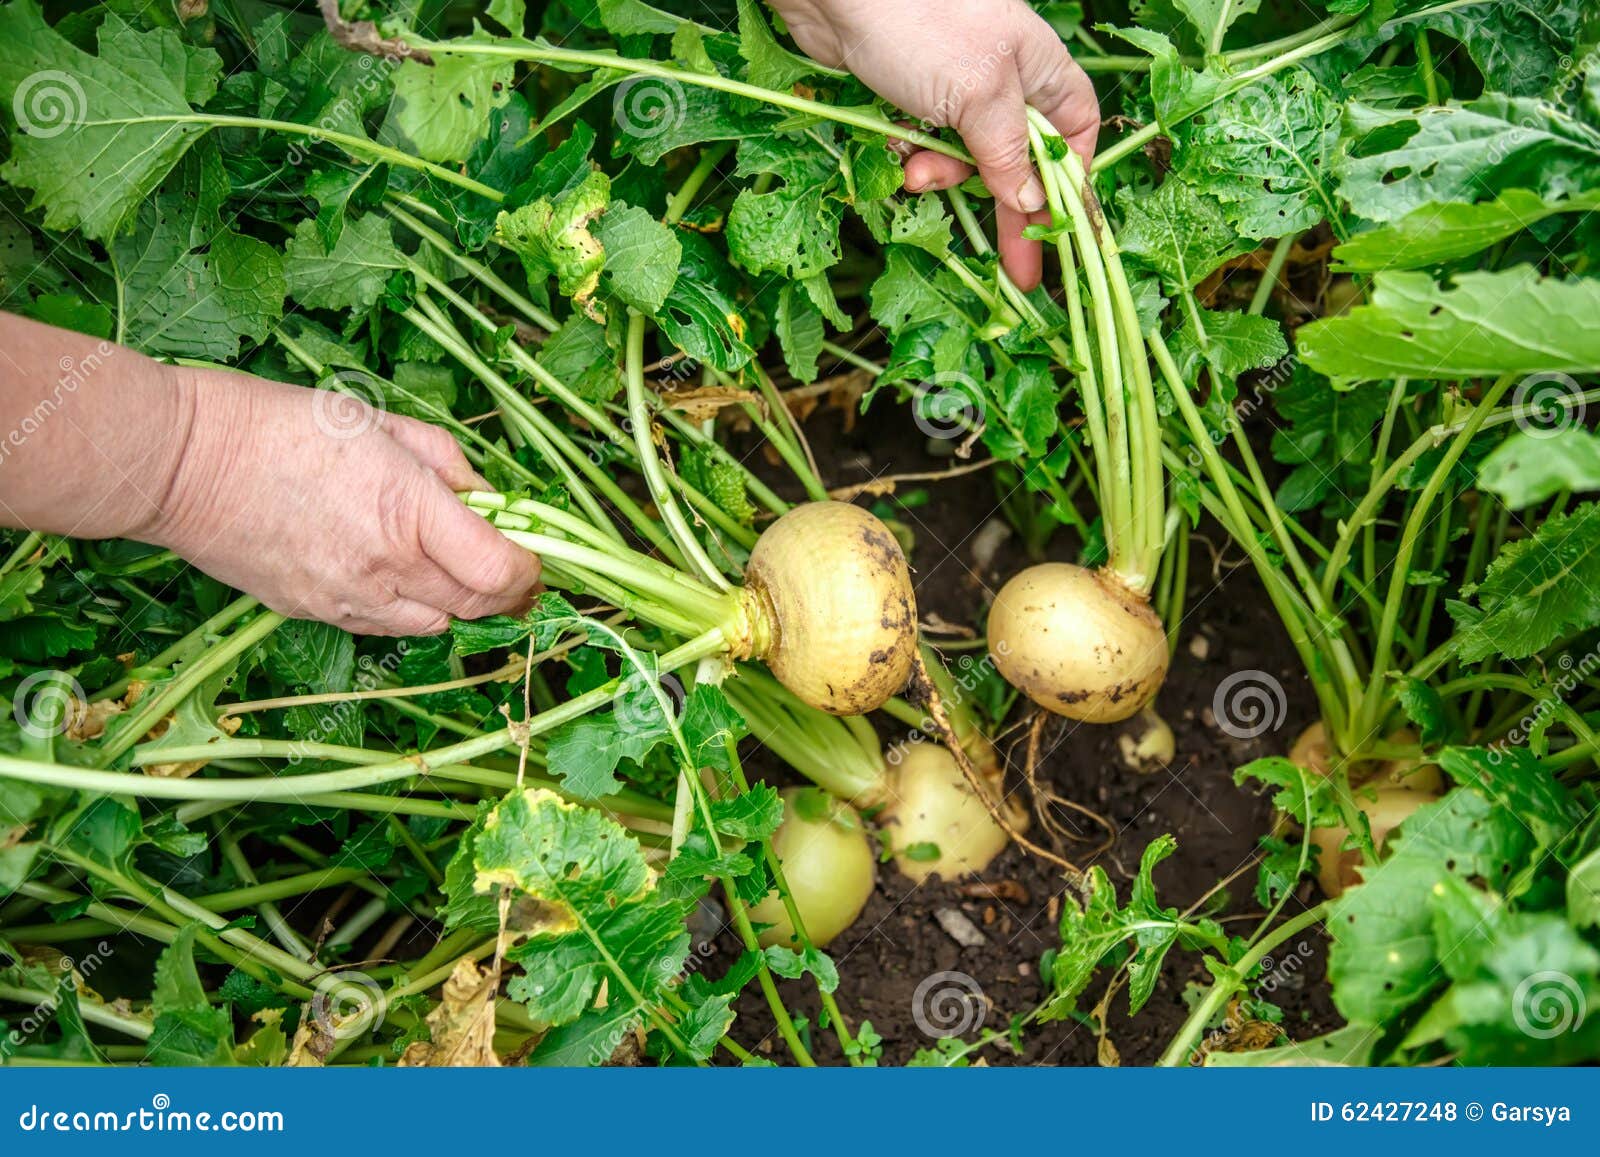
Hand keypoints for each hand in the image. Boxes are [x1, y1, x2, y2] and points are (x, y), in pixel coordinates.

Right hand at [143, 368, 538, 636]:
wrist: (183, 463)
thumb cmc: (281, 424)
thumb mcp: (381, 423)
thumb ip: (447, 465)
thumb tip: (490, 499)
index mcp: (409, 511)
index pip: (499, 570)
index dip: (531, 570)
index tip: (537, 557)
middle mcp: (386, 566)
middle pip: (477, 606)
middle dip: (508, 593)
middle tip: (518, 573)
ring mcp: (348, 598)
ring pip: (435, 626)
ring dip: (460, 605)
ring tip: (458, 573)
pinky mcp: (315, 613)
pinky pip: (385, 627)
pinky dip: (410, 610)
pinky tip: (405, 580)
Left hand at [766, 0, 1097, 289]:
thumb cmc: (922, 22)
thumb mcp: (980, 95)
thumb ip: (1007, 153)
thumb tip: (1031, 202)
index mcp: (1038, 67)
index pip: (1075, 129)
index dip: (1070, 178)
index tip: (1058, 225)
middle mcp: (1002, 77)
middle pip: (1019, 157)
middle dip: (1005, 204)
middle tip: (1012, 266)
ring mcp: (954, 87)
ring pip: (966, 157)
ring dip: (945, 177)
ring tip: (918, 176)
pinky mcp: (909, 97)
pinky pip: (924, 147)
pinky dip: (914, 158)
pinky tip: (900, 156)